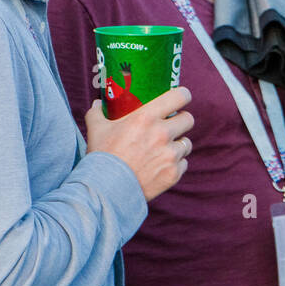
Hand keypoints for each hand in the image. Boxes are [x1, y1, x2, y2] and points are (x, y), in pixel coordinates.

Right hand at [85, 86, 193, 200]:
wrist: (106, 190)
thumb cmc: (101, 157)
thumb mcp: (96, 129)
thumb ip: (97, 112)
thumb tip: (99, 103)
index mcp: (146, 117)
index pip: (180, 96)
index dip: (182, 95)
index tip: (180, 98)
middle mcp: (162, 134)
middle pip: (188, 119)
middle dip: (181, 120)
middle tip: (171, 124)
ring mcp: (170, 155)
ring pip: (186, 143)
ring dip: (178, 143)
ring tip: (164, 148)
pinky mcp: (173, 174)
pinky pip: (184, 163)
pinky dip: (175, 164)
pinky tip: (162, 165)